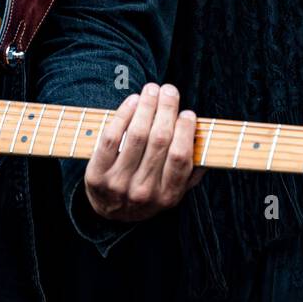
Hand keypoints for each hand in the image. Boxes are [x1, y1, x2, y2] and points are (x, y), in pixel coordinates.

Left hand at [83, 83, 205, 222]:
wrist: (111, 212)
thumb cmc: (150, 191)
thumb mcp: (175, 189)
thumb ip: (192, 168)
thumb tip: (205, 138)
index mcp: (168, 196)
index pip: (180, 157)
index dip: (185, 131)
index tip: (188, 112)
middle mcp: (144, 192)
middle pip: (159, 140)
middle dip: (166, 109)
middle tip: (170, 90)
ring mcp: (118, 185)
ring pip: (136, 136)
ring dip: (146, 106)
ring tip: (152, 89)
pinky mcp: (97, 176)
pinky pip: (110, 138)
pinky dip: (123, 115)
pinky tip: (132, 101)